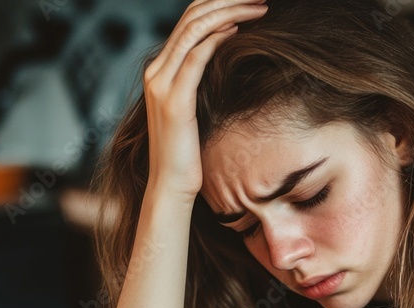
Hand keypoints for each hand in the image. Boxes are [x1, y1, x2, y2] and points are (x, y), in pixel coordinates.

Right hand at [142, 0, 268, 197]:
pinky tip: (237, 32)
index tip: (250, 3)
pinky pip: (195, 57)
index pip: (188, 20)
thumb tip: (228, 54)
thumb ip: (201, 80)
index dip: (219, 4)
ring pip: (194, 30)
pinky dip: (216, 39)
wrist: (172, 184)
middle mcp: (156, 71)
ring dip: (229, 14)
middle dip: (227, 1)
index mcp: (160, 69)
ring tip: (257, 9)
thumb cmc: (189, 151)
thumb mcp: (195, 108)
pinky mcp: (174, 100)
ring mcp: (161, 84)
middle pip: (191, 16)